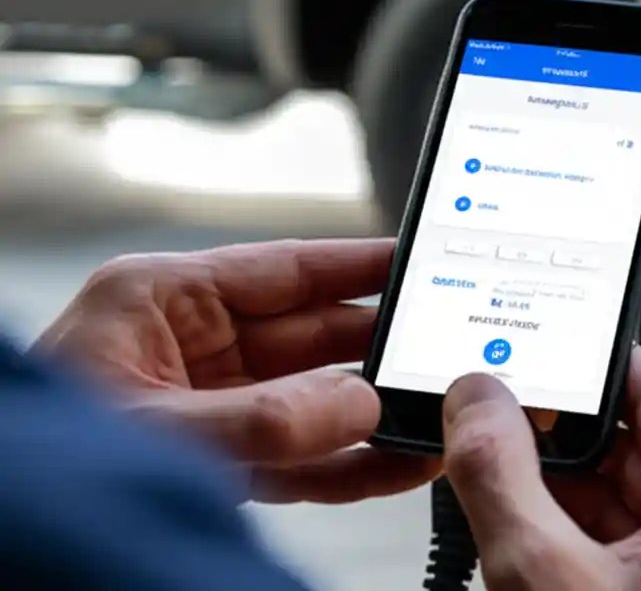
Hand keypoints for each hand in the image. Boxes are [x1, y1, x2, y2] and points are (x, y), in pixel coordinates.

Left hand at [36, 239, 439, 503]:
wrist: (11, 536)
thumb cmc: (41, 461)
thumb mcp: (153, 428)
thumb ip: (262, 417)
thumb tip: (359, 404)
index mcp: (162, 301)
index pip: (283, 269)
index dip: (356, 265)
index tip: (417, 262)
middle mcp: (191, 349)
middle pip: (311, 335)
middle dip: (377, 348)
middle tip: (440, 352)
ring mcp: (210, 409)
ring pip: (312, 401)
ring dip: (373, 413)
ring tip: (431, 416)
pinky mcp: (221, 465)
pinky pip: (300, 458)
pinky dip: (350, 465)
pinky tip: (395, 464)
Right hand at [442, 347, 640, 589]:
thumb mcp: (548, 577)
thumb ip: (502, 479)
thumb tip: (476, 402)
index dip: (593, 361)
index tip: (543, 339)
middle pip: (628, 447)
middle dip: (555, 434)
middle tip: (490, 411)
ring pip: (612, 502)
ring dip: (549, 491)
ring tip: (487, 472)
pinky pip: (607, 549)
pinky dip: (558, 538)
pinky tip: (510, 530)